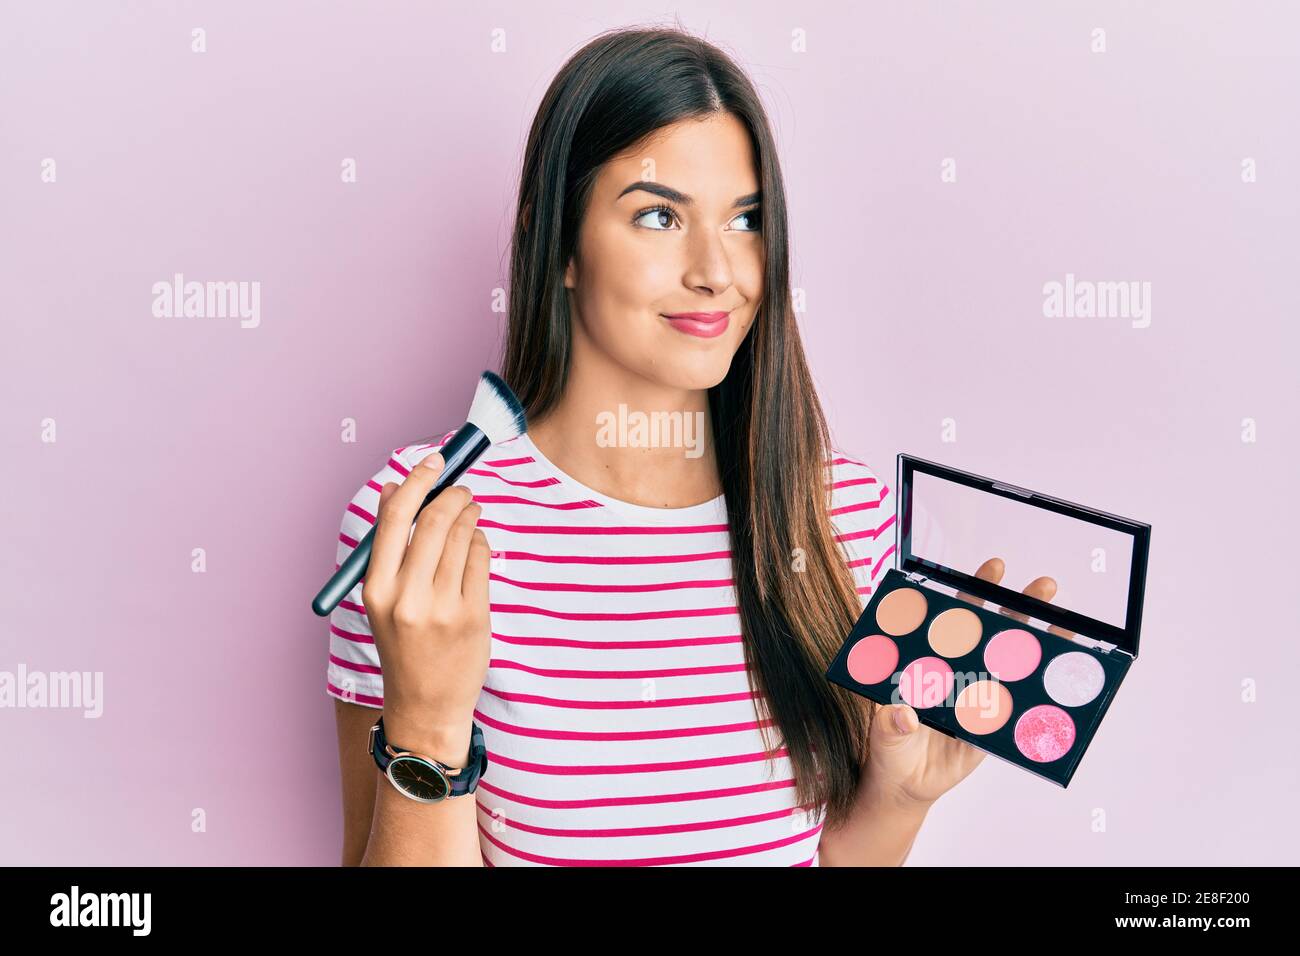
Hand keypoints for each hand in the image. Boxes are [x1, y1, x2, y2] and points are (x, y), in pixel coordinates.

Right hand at [360, 450, 492, 760]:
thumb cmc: (404, 645)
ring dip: (471, 516)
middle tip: (462, 490)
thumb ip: (388, 545)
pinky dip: (481, 543)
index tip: (433, 461)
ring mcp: (442, 608)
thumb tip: (393, 487)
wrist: (425, 705)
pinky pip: (481, 560)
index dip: (417, 482)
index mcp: (375, 589)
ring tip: (471, 513)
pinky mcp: (473, 616)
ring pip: (464, 537)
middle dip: (453, 495)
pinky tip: (477, 545)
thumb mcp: (382, 598)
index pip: (395, 518)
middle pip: (435, 522)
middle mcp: (406, 597)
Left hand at [862, 557, 1061, 807]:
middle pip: (991, 632)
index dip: (975, 591)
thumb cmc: (888, 752)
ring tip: (1067, 622)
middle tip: (1044, 586)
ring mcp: (979, 697)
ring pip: (1012, 664)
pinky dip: (1042, 693)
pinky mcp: (994, 726)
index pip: (953, 618)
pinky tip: (1063, 677)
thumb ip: (891, 724)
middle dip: (1018, 605)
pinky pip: (1020, 707)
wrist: (905, 787)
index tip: (994, 568)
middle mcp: (957, 672)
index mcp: (929, 660)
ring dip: (1039, 643)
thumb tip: (904, 713)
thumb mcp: (883, 736)